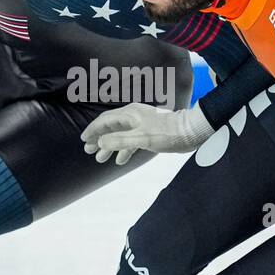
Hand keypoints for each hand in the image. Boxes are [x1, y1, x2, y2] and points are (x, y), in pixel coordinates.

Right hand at [81, 103, 214, 165]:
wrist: (191, 131)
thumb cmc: (166, 133)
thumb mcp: (141, 138)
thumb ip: (119, 141)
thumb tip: (100, 142)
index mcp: (129, 114)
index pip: (104, 121)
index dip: (93, 130)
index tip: (84, 140)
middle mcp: (133, 116)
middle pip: (111, 127)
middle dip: (99, 139)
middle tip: (89, 151)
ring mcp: (141, 124)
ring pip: (121, 135)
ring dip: (110, 146)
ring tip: (101, 159)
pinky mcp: (149, 132)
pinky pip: (131, 140)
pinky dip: (124, 149)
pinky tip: (120, 160)